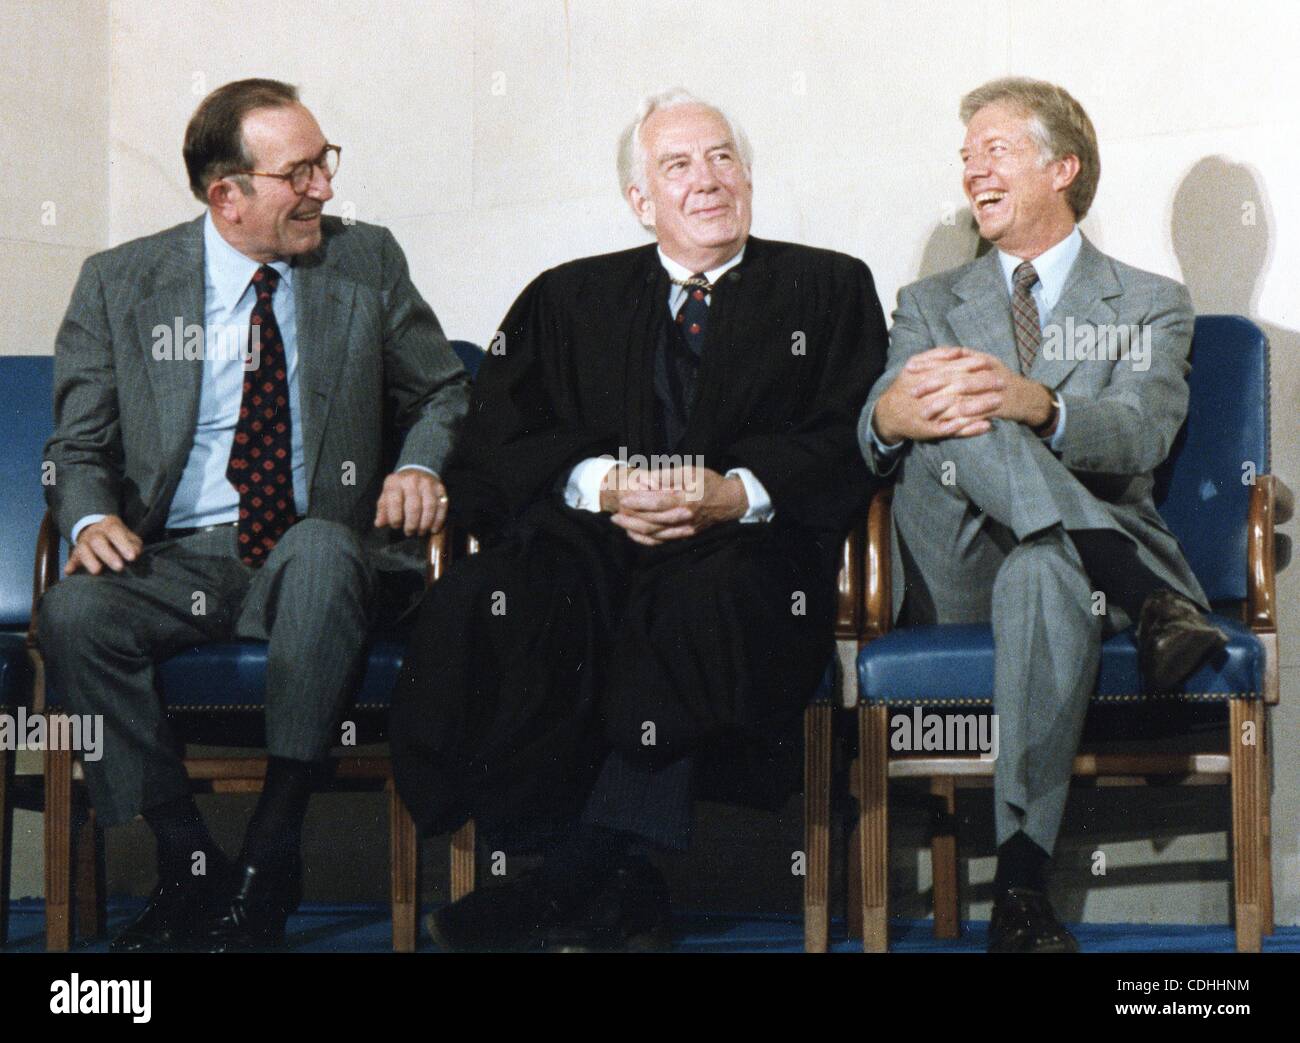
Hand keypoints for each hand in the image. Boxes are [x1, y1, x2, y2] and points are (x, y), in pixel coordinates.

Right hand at [66, 515, 142, 575]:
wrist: (97, 530)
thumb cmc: (119, 537)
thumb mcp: (129, 537)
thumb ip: (134, 544)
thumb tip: (135, 553)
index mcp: (109, 525)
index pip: (114, 531)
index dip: (123, 544)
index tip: (132, 558)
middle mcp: (94, 532)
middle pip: (97, 541)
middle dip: (108, 555)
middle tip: (119, 567)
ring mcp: (83, 542)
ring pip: (83, 549)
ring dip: (90, 560)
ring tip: (97, 571)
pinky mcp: (76, 553)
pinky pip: (72, 558)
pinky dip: (70, 565)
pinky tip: (69, 572)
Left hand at [373, 468, 448, 536]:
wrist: (417, 472)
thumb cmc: (399, 489)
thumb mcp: (386, 496)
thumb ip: (383, 510)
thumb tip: (379, 524)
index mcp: (395, 482)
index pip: (394, 501)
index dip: (395, 517)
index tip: (396, 526)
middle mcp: (412, 480)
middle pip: (414, 506)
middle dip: (411, 524)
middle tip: (409, 532)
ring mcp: (428, 484)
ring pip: (429, 506)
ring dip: (425, 523)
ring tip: (421, 532)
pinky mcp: (440, 488)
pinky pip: (442, 506)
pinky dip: (438, 520)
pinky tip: (433, 529)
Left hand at [608, 466, 747, 545]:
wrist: (728, 502)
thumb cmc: (708, 482)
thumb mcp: (689, 471)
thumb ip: (667, 476)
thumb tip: (646, 479)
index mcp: (686, 500)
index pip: (658, 503)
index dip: (639, 502)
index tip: (623, 499)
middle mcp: (685, 518)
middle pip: (653, 521)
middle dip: (631, 518)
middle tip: (614, 514)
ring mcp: (685, 530)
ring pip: (655, 534)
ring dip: (634, 529)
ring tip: (618, 522)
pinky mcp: (685, 535)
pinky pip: (661, 541)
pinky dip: (645, 539)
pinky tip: (632, 533)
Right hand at [874, 347, 997, 442]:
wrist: (887, 415)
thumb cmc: (904, 387)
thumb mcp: (913, 366)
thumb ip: (934, 356)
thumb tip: (957, 350)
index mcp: (924, 378)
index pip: (952, 369)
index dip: (972, 366)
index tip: (991, 363)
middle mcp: (927, 396)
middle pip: (959, 389)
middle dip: (982, 386)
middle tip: (1003, 383)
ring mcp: (929, 415)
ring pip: (958, 410)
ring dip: (980, 407)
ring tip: (1000, 403)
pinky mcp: (931, 431)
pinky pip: (953, 431)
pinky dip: (969, 428)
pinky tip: (986, 426)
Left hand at [908, 350, 1053, 430]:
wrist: (1027, 397)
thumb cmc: (1001, 380)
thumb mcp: (987, 362)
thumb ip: (966, 356)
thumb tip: (946, 350)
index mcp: (981, 360)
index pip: (951, 359)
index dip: (929, 364)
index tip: (910, 368)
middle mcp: (986, 373)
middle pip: (955, 377)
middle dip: (931, 385)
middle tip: (912, 392)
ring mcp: (991, 391)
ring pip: (963, 397)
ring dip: (942, 406)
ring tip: (924, 412)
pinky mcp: (996, 408)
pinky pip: (975, 415)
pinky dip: (959, 420)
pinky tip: (944, 425)